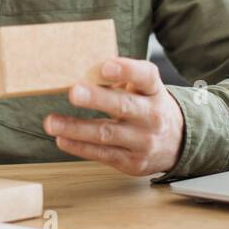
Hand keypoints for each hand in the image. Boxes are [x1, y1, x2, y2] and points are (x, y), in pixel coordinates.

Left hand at [43, 57, 185, 176]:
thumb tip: (80, 65)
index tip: (105, 67)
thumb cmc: (148, 106)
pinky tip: (61, 138)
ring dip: (76, 128)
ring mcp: (143, 141)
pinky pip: (102, 154)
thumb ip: (119, 77)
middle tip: (73, 92)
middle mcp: (152, 116)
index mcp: (154, 90)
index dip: (126, 71)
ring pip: (107, 134)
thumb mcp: (143, 88)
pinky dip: (79, 146)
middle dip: (96, 99)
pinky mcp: (132, 162)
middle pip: (123, 106)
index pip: (145, 77)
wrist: (177, 143)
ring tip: (51, 122)